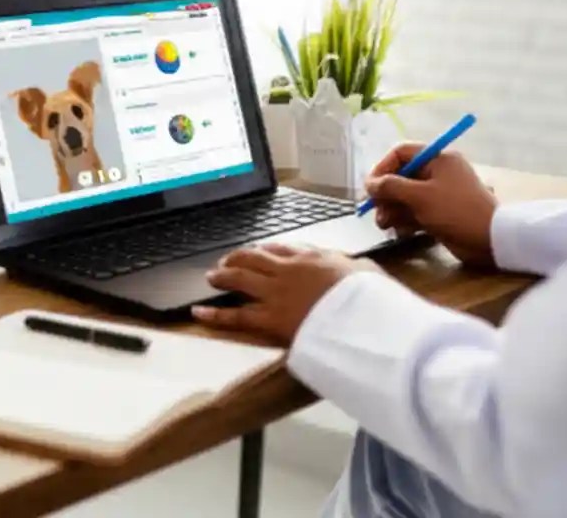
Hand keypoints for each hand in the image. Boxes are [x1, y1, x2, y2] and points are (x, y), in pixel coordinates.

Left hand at [192, 244, 381, 344]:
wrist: (360, 316)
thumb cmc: (369, 297)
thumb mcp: (366, 272)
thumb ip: (352, 267)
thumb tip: (354, 266)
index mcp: (312, 257)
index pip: (283, 248)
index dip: (268, 249)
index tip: (261, 250)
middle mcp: (288, 270)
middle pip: (255, 258)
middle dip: (238, 257)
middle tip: (228, 260)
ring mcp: (275, 293)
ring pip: (240, 278)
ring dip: (223, 275)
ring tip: (212, 276)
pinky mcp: (269, 318)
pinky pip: (235, 315)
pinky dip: (214, 314)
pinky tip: (198, 311)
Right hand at [365, 146, 498, 266]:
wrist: (491, 239)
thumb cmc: (455, 211)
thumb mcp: (420, 196)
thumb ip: (391, 187)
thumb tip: (369, 183)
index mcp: (438, 159)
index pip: (402, 153)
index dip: (382, 167)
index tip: (370, 187)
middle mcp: (438, 173)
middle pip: (402, 176)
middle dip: (386, 194)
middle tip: (375, 210)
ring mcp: (440, 194)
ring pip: (406, 197)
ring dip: (392, 209)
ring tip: (384, 224)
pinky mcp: (441, 214)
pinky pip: (416, 212)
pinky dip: (405, 219)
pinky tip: (399, 230)